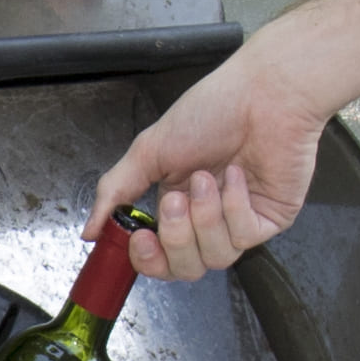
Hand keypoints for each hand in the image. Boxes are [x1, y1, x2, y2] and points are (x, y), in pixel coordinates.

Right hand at [94, 55, 331, 277]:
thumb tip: (89, 231)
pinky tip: (237, 175)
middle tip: (176, 199)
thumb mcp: (149, 149)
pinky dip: (235, 205)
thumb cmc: (212, 110)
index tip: (139, 239)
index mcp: (177, 204)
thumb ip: (116, 191)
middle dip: (176, 236)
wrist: (262, 93)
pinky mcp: (270, 219)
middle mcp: (208, 218)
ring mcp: (240, 221)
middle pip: (185, 267)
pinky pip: (244, 236)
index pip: (158, 256)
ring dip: (206, 217)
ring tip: (208, 178)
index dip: (148, 258)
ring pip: (216, 257)